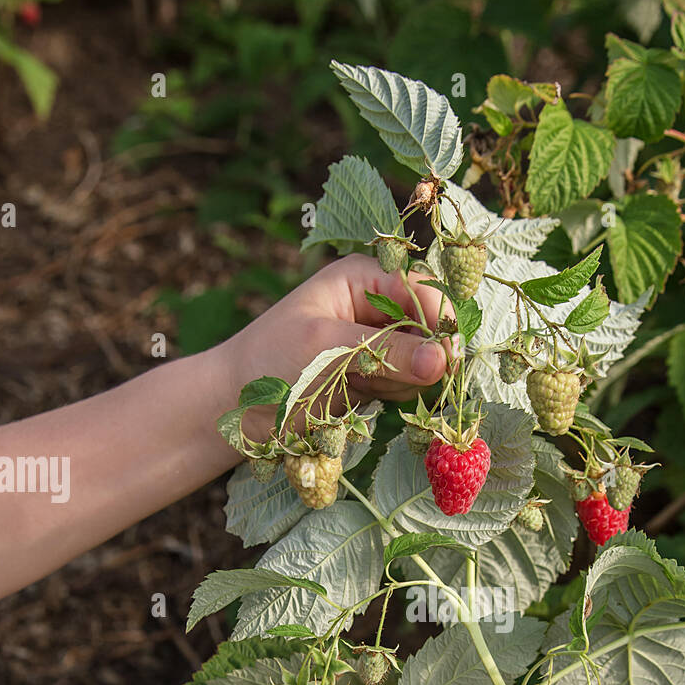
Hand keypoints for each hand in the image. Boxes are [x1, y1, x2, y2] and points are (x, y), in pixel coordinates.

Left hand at [217, 254, 451, 437]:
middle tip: (388, 377)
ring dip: (404, 380)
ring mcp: (379, 342)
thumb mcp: (326, 349)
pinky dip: (395, 394)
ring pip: (425, 360)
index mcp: (364, 277)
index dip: (440, 321)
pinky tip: (363, 396)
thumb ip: (386, 353)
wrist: (237, 406)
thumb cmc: (270, 361)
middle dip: (421, 355)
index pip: (422, 290)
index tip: (447, 358)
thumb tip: (443, 360)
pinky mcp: (377, 374)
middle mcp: (377, 305)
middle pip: (431, 326)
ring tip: (362, 386)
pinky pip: (409, 384)